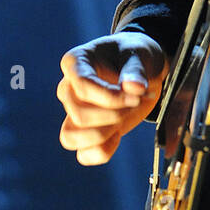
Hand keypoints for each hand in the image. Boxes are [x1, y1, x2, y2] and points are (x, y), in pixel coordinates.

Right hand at [57, 33, 167, 164]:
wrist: (141, 69)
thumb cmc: (135, 56)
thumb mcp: (139, 54)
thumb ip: (136, 70)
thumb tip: (134, 88)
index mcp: (75, 63)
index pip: (83, 87)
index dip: (111, 97)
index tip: (138, 94)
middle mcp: (68, 88)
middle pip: (79, 115)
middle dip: (115, 115)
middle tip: (137, 102)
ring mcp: (72, 111)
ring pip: (70, 138)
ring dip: (104, 135)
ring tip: (124, 118)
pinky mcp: (84, 131)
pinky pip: (83, 154)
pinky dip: (103, 151)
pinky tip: (119, 135)